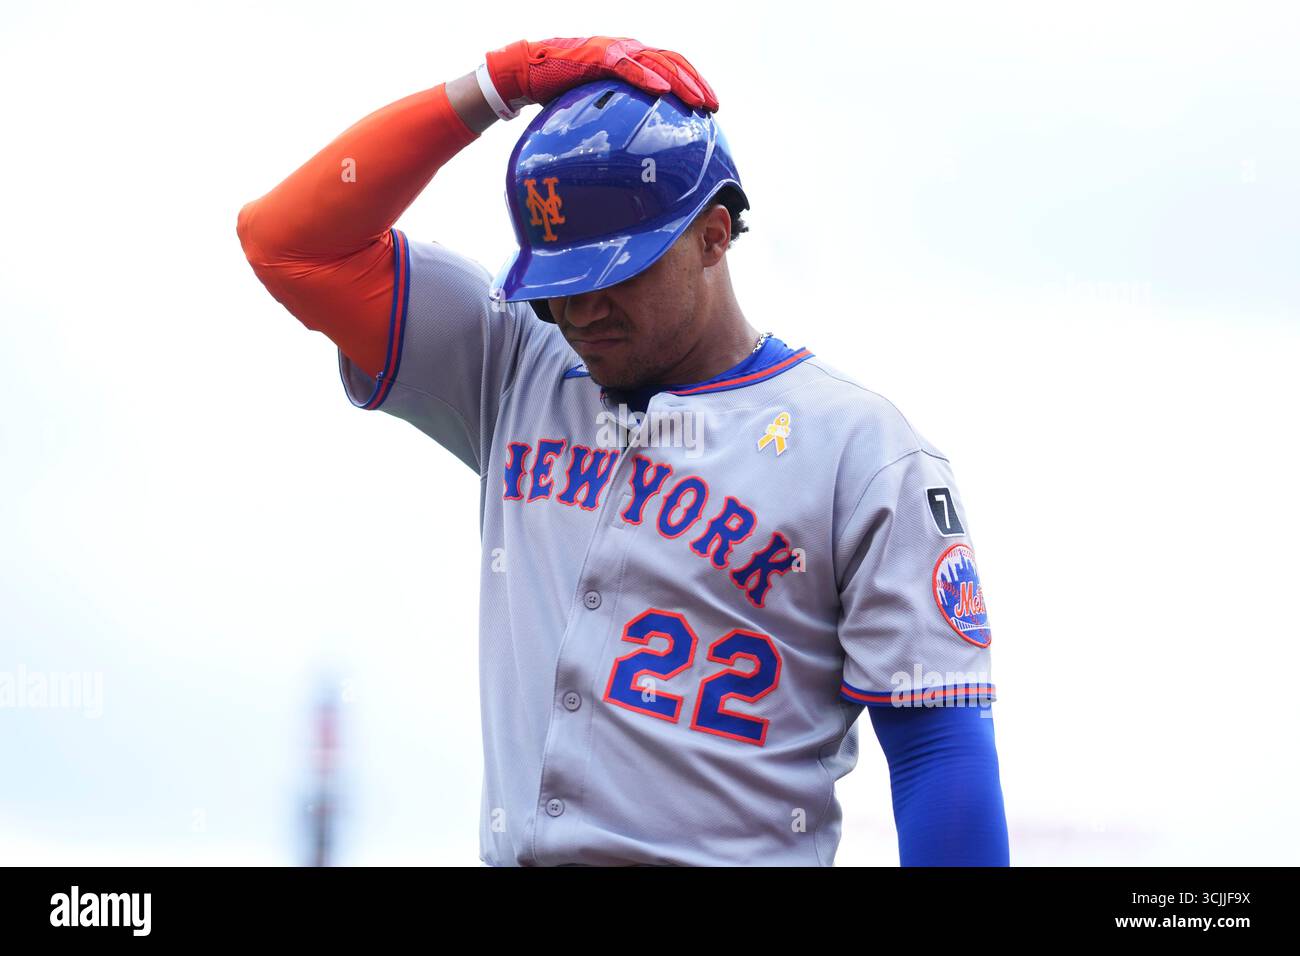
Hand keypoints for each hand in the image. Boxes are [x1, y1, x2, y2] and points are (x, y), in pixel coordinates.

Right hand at [485, 36, 718, 112]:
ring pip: (656, 62)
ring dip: (679, 82)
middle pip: (671, 62)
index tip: (710, 105)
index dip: (693, 82)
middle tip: (712, 106)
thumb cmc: (563, 87)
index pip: (671, 65)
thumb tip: (637, 138)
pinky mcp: (597, 57)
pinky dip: (646, 77)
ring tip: (696, 100)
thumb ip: (621, 108)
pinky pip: (627, 67)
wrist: (528, 71)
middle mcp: (628, 50)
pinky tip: (662, 90)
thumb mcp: (600, 99)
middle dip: (695, 84)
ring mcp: (614, 51)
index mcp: (631, 57)